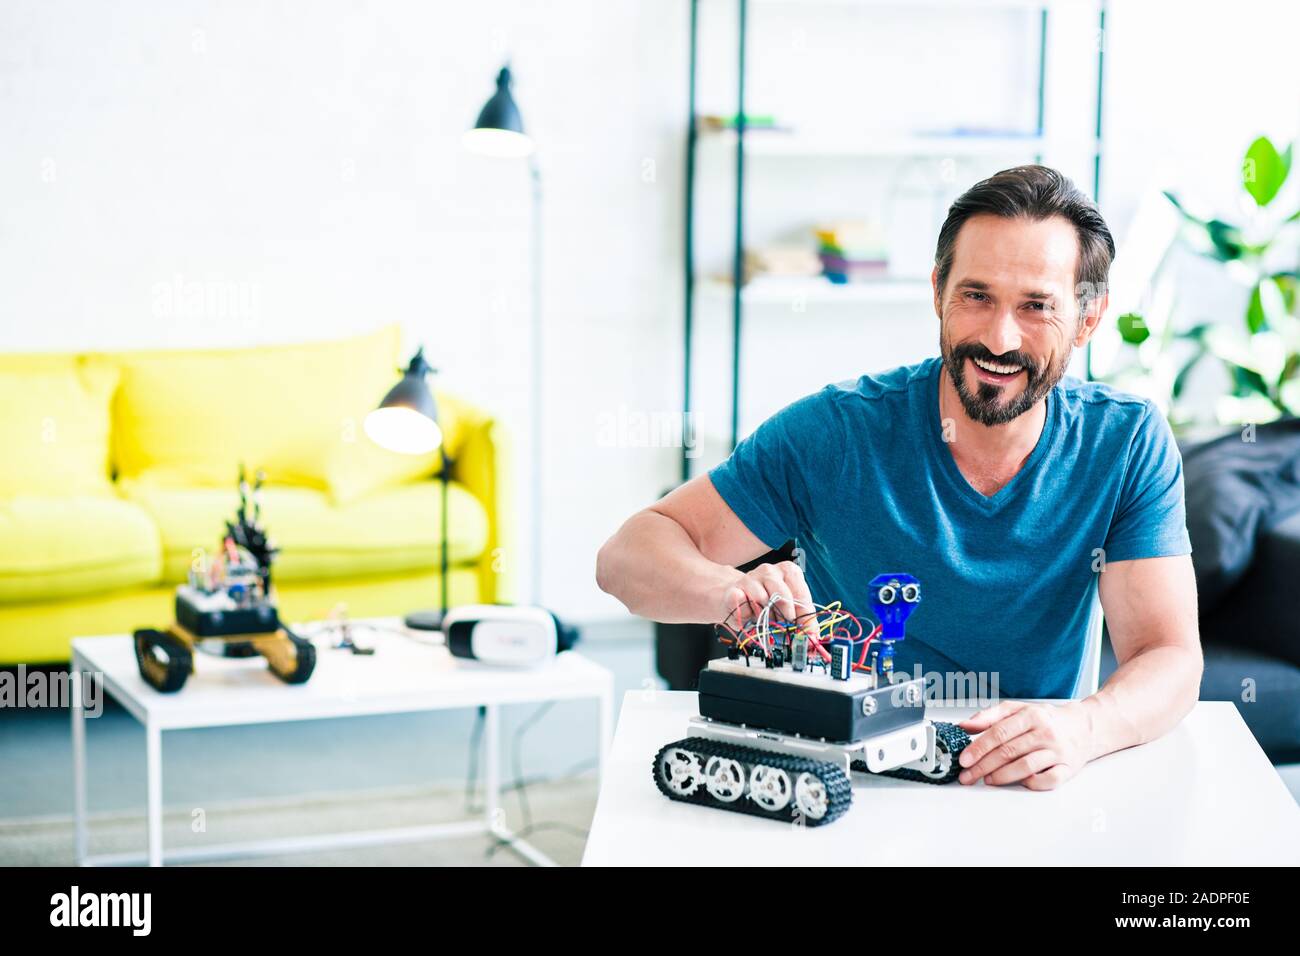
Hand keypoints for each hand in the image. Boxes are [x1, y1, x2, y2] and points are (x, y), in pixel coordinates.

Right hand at [719, 560, 816, 637]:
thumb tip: (814, 636)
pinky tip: (749, 614)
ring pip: (762, 600)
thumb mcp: (788, 608)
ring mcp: (750, 577)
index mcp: (788, 571)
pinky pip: (744, 605)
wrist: (736, 597)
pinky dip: (747, 615)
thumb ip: (803, 619)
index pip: (801, 593)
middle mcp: (769, 570)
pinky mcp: (734, 588)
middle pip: (782, 596)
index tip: (805, 631)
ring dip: (765, 616)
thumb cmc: (765, 602)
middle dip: (785, 616)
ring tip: (764, 618)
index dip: (804, 615)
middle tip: (784, 625)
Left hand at [955, 700, 1093, 789]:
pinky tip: (1019, 782)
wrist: (1083, 727)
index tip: (964, 759)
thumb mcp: (1017, 709)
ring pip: (1025, 766)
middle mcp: (1045, 733)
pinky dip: (1032, 783)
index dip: (979, 747)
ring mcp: (1058, 751)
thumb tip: (963, 725)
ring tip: (987, 780)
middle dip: (983, 766)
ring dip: (1002, 776)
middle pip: (1008, 752)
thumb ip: (989, 716)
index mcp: (1031, 715)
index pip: (999, 733)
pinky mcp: (1068, 768)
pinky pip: (1048, 780)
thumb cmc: (1046, 719)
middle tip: (968, 776)